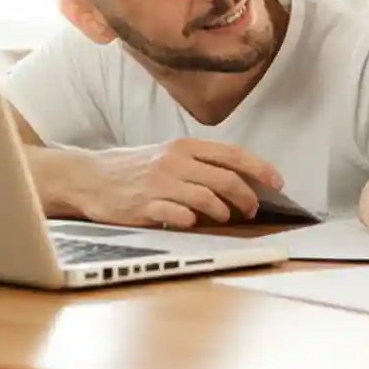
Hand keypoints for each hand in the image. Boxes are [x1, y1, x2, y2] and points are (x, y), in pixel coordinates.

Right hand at [50, 139, 282, 228]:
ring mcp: (160, 183)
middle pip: (226, 179)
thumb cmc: (134, 168)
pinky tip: (192, 222)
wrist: (90, 177)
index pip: (232, 154)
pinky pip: (179, 216)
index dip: (260, 168)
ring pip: (208, 198)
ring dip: (223, 211)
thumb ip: (199, 163)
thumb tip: (239, 179)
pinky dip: (192, 221)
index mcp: (184, 146)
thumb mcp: (168, 155)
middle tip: (252, 210)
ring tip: (224, 217)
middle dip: (246, 197)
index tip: (278, 183)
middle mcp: (175, 161)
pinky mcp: (146, 205)